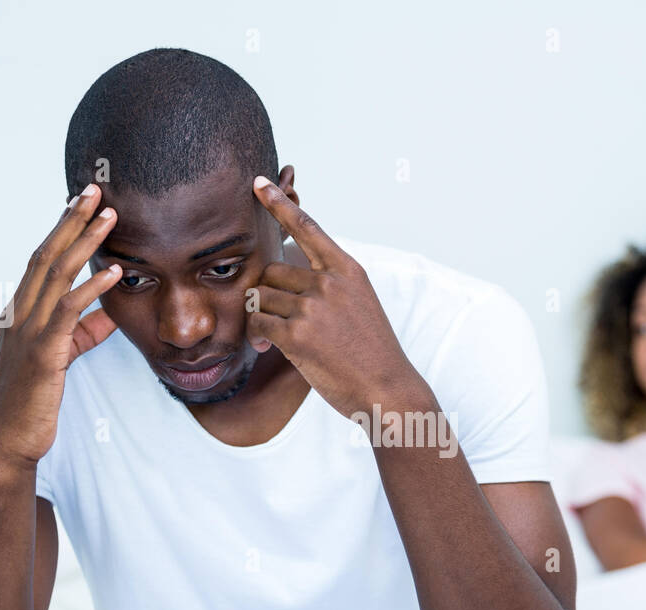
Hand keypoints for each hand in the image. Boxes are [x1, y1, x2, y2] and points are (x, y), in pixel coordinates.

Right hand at [0, 184, 123, 469]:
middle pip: (46, 254)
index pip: (41, 259)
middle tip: (96, 190)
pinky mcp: (43, 354)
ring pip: (56, 274)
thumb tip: (113, 310)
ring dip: (85, 241)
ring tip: (111, 217)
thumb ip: (84, 331)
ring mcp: (27, 332)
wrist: (8, 442)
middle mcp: (18, 314)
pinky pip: (68, 312)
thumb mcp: (62, 358)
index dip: (61, 228)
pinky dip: (92, 288)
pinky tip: (114, 272)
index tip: (82, 202)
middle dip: (72, 220)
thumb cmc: (32, 401)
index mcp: (19, 312)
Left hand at [244, 176, 423, 419]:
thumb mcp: (361, 305)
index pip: (308, 228)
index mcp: (348, 271)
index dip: (280, 204)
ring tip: (276, 338)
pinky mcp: (296, 335)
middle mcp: (330, 283)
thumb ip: (330, 286)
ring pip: (262, 297)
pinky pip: (258, 322)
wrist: (387, 390)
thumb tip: (285, 281)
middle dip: (270, 294)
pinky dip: (258, 335)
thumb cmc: (372, 353)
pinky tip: (271, 347)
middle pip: (273, 271)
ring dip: (263, 317)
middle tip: (278, 319)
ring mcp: (313, 307)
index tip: (259, 183)